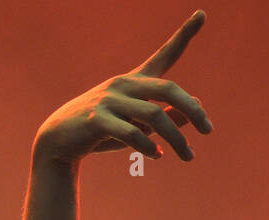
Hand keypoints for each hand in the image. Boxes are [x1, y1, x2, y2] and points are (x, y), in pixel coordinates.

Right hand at [32, 10, 211, 164]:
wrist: (60, 141)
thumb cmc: (105, 132)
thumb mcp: (140, 125)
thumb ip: (167, 117)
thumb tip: (196, 108)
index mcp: (136, 81)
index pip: (164, 54)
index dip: (184, 34)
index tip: (203, 14)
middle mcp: (124, 84)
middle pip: (168, 89)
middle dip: (193, 110)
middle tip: (209, 131)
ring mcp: (109, 100)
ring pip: (155, 116)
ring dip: (176, 139)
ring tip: (188, 157)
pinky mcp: (97, 119)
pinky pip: (132, 133)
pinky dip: (148, 147)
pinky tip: (157, 156)